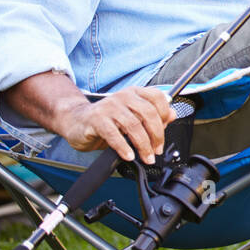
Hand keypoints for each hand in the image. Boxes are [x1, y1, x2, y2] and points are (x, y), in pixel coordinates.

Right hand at [60, 86, 175, 162]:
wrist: (76, 122)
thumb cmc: (106, 121)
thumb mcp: (132, 117)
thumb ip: (152, 116)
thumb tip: (173, 115)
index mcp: (135, 93)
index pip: (157, 98)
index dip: (165, 115)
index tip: (165, 132)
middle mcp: (123, 96)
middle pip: (148, 113)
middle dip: (156, 135)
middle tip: (156, 150)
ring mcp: (109, 107)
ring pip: (133, 125)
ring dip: (143, 145)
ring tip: (146, 157)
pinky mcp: (97, 119)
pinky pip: (114, 134)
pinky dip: (124, 147)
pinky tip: (128, 155)